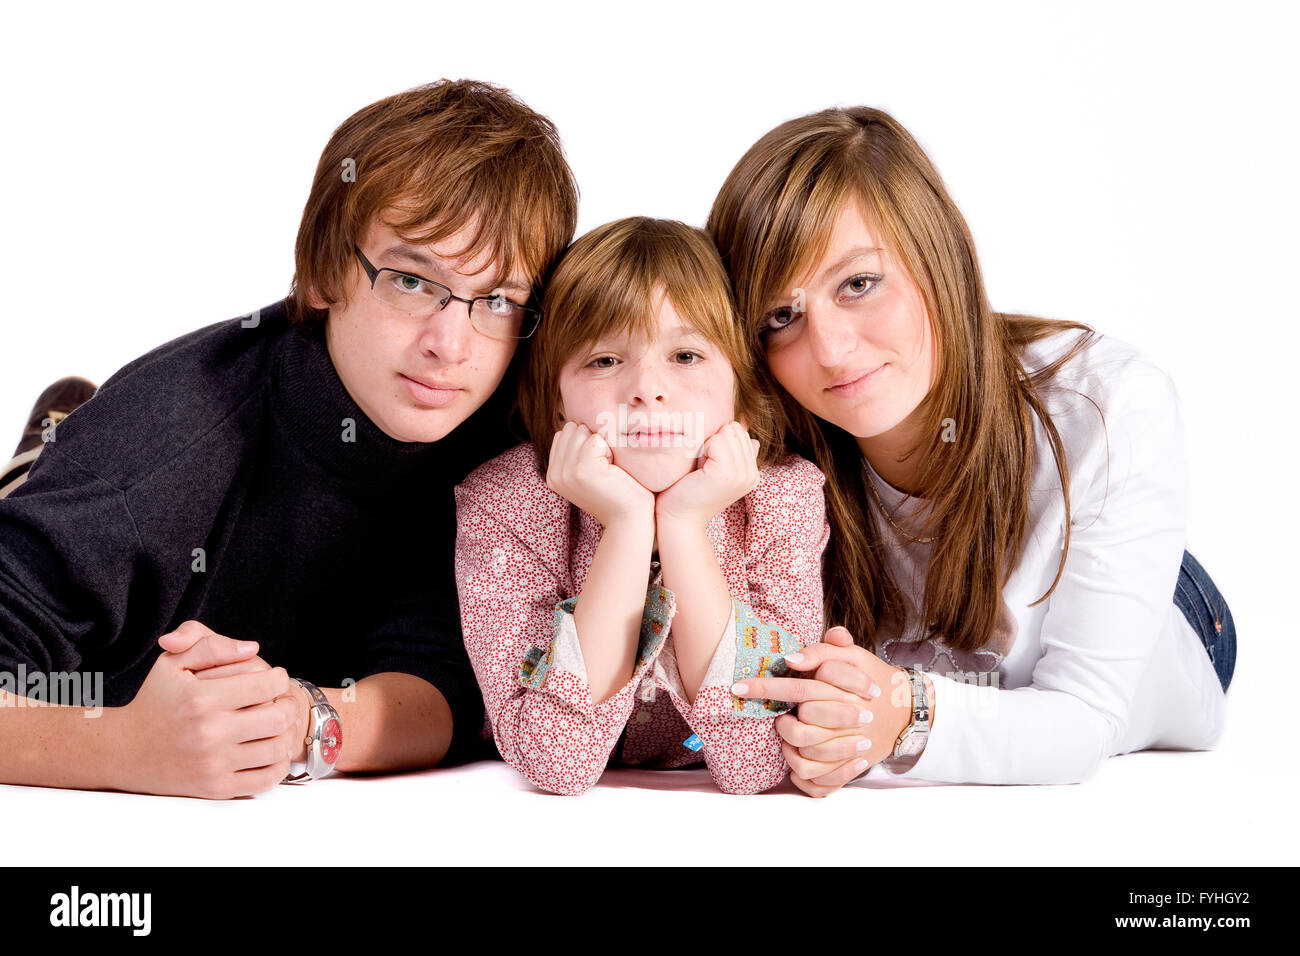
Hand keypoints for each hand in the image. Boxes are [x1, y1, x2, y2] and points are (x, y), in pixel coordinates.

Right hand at [113, 621, 302, 797]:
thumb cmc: (156, 701)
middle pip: (278, 718)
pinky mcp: (216, 788)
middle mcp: (208, 733)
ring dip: (286, 734)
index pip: (266, 685)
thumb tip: (252, 647)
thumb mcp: (173, 663)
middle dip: (289, 704)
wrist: (125, 749)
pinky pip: (266, 779)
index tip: (274, 678)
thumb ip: (212, 646)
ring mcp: (213, 764)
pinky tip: (270, 749)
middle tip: (282, 700)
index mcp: (201, 699)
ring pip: (277, 749)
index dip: (279, 678)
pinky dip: (278, 764)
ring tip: (278, 724)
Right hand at [546, 421, 654, 527]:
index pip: (563, 433)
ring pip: (582, 431)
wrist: (630, 518)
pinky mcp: (582, 470)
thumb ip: (576, 451)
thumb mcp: (589, 471)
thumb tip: (574, 420)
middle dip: (592, 441)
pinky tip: (613, 471)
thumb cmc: (617, 491)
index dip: (586, 442)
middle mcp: (555, 474)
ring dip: (601, 445)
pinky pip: (596, 440)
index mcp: (553, 474)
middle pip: (571, 428)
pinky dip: (609, 450)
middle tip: (604, 468)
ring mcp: (566, 472)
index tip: (597, 467)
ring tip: (608, 470)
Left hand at [655, 421, 759, 528]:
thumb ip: (736, 456)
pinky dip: (702, 449)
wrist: (680, 520)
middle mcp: (751, 474)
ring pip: (726, 432)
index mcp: (752, 473)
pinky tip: (698, 469)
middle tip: (703, 466)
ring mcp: (741, 474)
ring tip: (701, 468)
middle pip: (735, 429)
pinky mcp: (726, 473)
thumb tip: (753, 439)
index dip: (719, 441)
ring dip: (708, 445)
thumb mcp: (719, 473)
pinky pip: (716, 440)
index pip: (741, 432)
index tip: (708, 465)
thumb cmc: (691, 494)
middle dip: (715, 441)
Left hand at [732, 626, 914, 796]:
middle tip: (779, 715)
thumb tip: (791, 657)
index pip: (798, 688)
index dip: (765, 687)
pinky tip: (795, 758)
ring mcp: (850, 747)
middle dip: (781, 721)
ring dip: (788, 746)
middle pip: (799, 727)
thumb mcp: (853, 656)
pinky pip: (818, 780)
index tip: (738, 687)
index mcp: (842, 690)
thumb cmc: (870, 679)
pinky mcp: (852, 766)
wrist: (905, 709)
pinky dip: (801, 772)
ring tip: (787, 735)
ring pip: (805, 755)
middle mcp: (847, 720)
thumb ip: (824, 650)